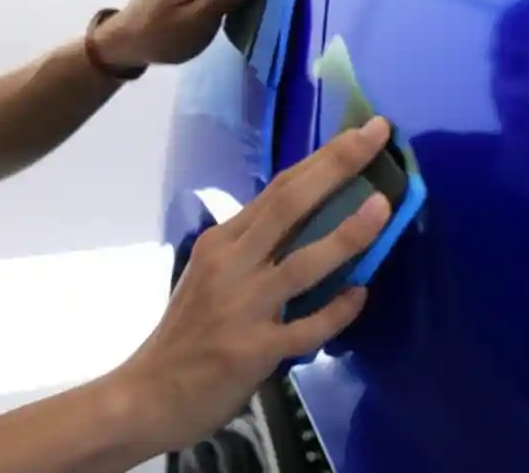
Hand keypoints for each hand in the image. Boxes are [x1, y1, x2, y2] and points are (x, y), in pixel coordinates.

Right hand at [106, 117, 393, 456]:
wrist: (145, 396)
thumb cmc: (187, 335)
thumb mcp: (213, 277)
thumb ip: (256, 251)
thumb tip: (314, 222)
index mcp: (223, 243)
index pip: (279, 189)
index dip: (324, 158)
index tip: (363, 131)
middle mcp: (230, 266)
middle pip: (288, 206)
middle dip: (336, 167)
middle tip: (377, 137)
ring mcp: (241, 308)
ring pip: (301, 263)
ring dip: (345, 236)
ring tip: (382, 209)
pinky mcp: (251, 351)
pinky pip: (305, 327)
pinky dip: (335, 311)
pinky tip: (360, 296)